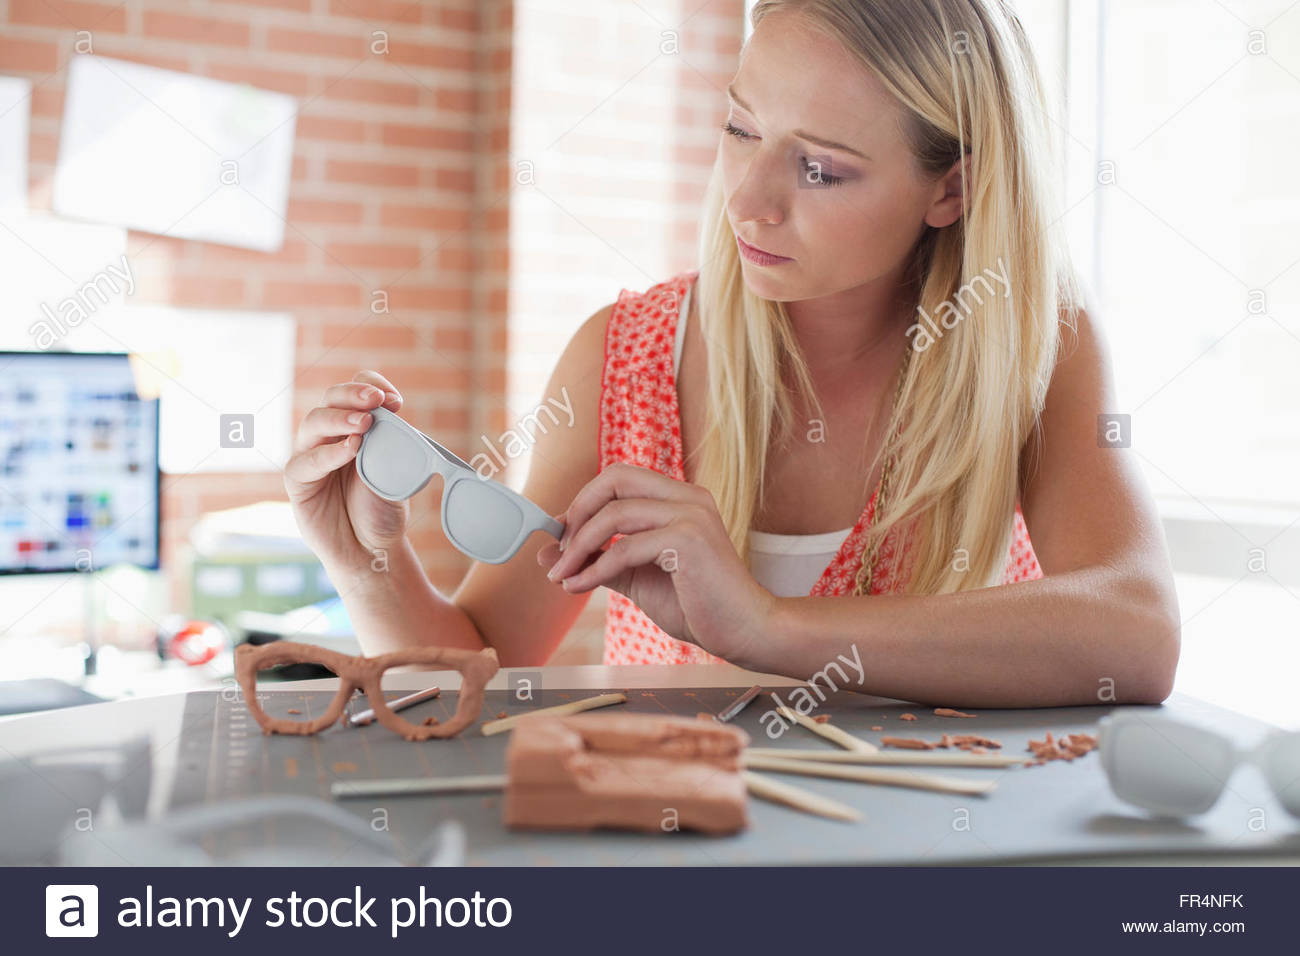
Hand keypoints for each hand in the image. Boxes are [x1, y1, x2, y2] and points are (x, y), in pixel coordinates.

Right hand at [283, 371, 406, 585]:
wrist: (372, 550)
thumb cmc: (382, 510)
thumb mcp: (396, 473)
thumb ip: (390, 445)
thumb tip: (390, 414)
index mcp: (355, 428)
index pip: (354, 392)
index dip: (370, 386)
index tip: (395, 400)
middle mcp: (329, 437)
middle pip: (330, 399)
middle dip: (353, 395)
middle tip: (376, 401)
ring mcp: (310, 456)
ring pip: (313, 423)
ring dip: (340, 419)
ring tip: (365, 423)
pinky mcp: (298, 482)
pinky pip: (306, 462)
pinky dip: (329, 453)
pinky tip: (352, 449)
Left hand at [535, 462, 776, 665]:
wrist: (744, 631)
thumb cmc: (697, 604)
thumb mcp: (638, 576)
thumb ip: (598, 560)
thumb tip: (548, 553)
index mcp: (680, 497)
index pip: (619, 478)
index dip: (583, 502)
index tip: (560, 535)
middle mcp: (687, 497)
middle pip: (615, 478)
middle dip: (578, 510)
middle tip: (559, 546)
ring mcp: (690, 515)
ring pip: (615, 514)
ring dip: (579, 546)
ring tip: (562, 574)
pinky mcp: (688, 540)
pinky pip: (625, 549)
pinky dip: (594, 569)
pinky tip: (579, 586)